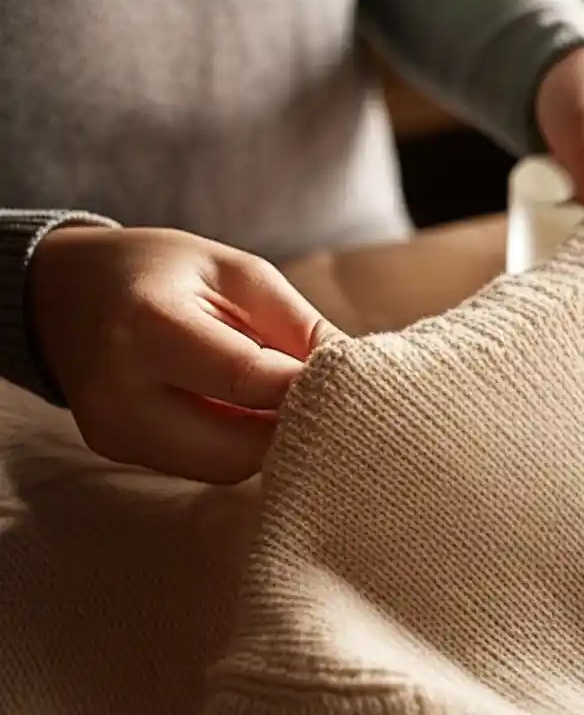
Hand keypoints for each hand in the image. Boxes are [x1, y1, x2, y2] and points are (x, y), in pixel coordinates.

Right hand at [29, 226, 341, 482]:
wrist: (67, 292)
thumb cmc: (164, 272)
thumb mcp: (237, 273)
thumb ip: (298, 324)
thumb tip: (359, 372)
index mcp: (148, 327)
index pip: (249, 380)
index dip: (307, 386)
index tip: (348, 378)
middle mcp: (121, 391)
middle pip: (238, 447)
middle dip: (292, 427)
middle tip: (325, 398)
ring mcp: (114, 431)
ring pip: (225, 468)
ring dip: (267, 441)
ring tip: (281, 397)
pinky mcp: (118, 452)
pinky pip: (202, 466)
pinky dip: (236, 444)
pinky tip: (245, 410)